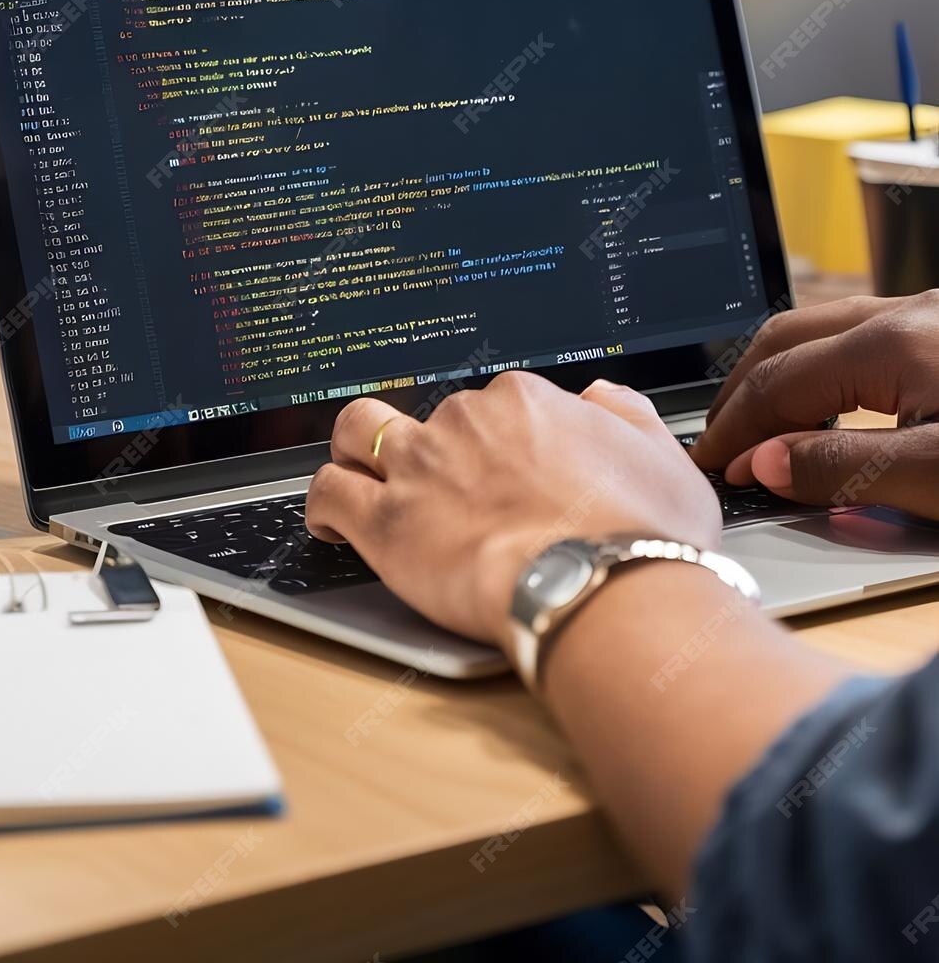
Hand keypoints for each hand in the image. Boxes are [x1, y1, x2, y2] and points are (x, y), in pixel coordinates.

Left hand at [306, 374, 721, 655]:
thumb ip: (627, 416)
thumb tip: (602, 398)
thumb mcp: (663, 459)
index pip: (492, 406)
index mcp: (525, 402)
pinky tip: (331, 524)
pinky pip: (328, 494)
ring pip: (360, 434)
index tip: (502, 477)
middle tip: (445, 493)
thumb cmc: (639, 537)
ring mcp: (420, 467)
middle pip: (430, 419)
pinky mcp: (386, 522)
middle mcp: (465, 420)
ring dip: (357, 453)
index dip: (495, 444)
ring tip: (363, 482)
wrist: (600, 587)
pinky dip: (323, 506)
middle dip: (432, 451)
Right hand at [691, 290, 938, 520]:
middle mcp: (908, 312)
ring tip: (764, 430)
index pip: (781, 379)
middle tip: (723, 443)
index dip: (737, 428)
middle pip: (789, 337)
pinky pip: (862, 338)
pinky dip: (824, 372)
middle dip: (745, 391)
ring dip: (782, 376)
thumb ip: (847, 468)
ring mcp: (930, 317)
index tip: (712, 465)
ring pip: (825, 331)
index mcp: (894, 341)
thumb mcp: (937, 476)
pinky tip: (827, 409)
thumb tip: (764, 463)